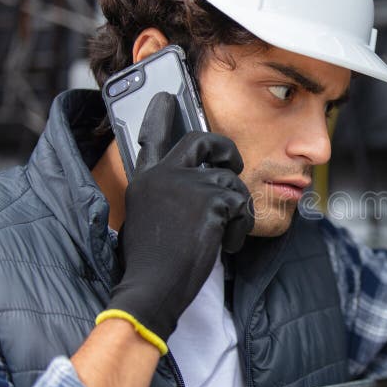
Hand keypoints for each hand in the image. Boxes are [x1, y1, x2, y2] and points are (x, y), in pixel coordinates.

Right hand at [99, 92, 253, 353]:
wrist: (154, 287)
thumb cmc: (155, 263)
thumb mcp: (150, 218)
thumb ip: (167, 194)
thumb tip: (198, 186)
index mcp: (146, 179)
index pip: (154, 138)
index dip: (161, 116)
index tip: (165, 98)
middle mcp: (164, 174)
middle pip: (204, 141)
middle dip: (226, 150)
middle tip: (234, 165)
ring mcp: (187, 184)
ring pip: (232, 182)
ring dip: (235, 209)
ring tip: (221, 234)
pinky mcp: (209, 199)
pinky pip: (241, 205)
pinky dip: (240, 226)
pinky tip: (225, 243)